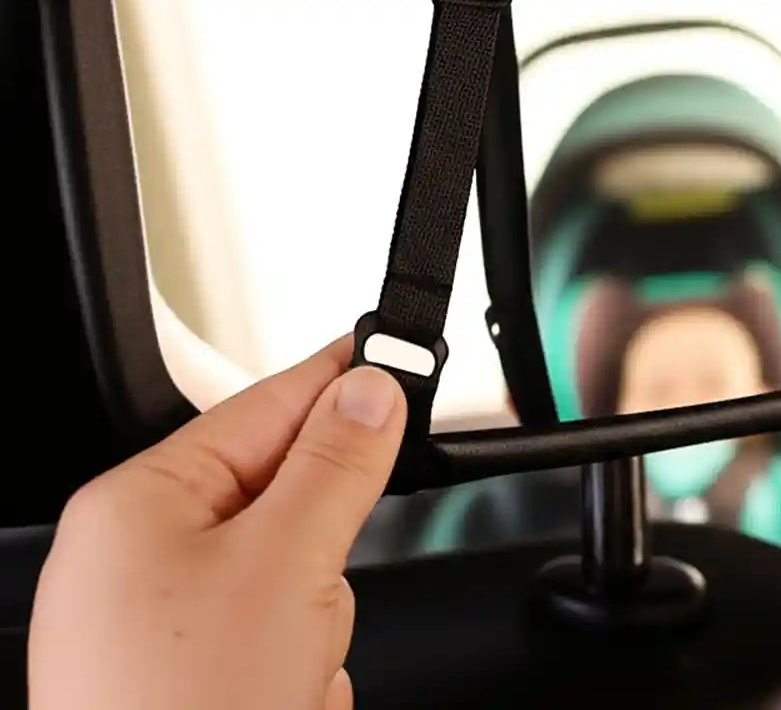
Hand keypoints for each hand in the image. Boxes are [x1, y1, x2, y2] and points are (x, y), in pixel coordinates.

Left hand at [28, 338, 406, 709]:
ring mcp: (161, 628)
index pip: (262, 409)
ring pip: (291, 582)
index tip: (395, 353)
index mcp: (139, 508)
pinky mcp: (189, 681)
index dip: (336, 379)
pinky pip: (278, 640)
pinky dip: (295, 671)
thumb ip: (336, 470)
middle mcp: (138, 562)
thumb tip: (371, 393)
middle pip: (284, 505)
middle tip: (310, 603)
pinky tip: (276, 705)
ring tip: (283, 678)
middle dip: (319, 558)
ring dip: (312, 629)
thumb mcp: (284, 570)